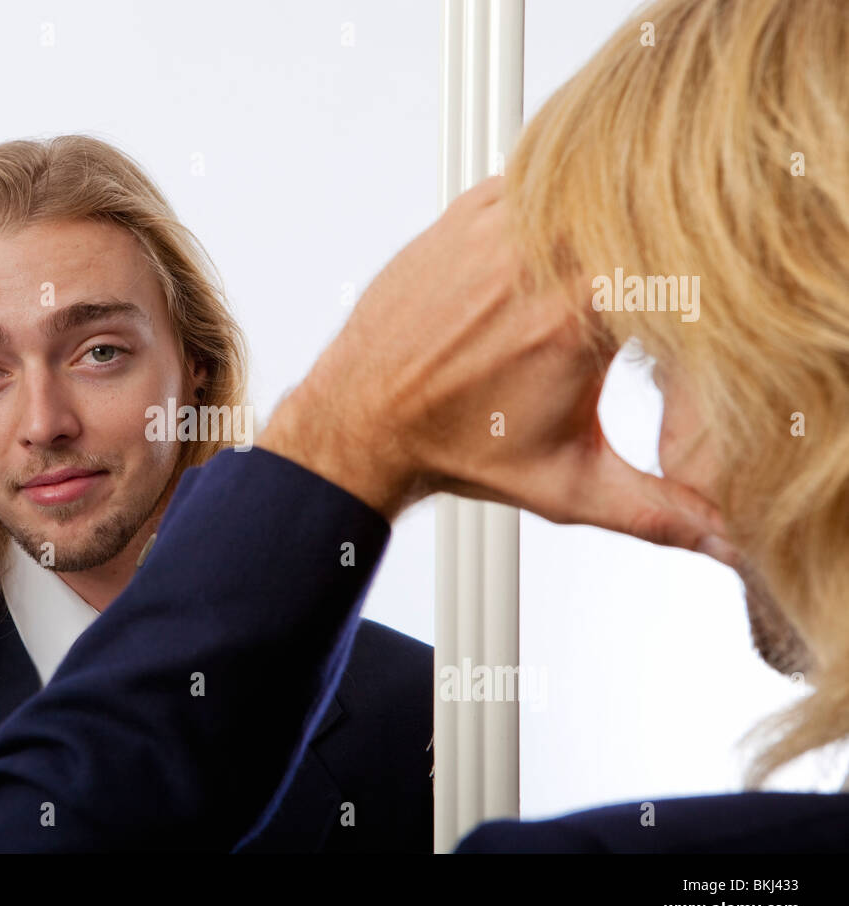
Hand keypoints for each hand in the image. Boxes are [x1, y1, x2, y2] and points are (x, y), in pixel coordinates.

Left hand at [259, 175, 726, 552]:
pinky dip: (568, 190)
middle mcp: (538, 260)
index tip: (704, 308)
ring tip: (614, 251)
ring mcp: (498, 227)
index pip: (684, 265)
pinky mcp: (466, 212)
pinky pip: (542, 173)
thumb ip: (657, 511)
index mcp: (578, 318)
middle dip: (669, 238)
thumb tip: (728, 547)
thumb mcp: (565, 486)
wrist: (363, 421)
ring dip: (619, 205)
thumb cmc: (454, 448)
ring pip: (596, 181)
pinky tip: (569, 228)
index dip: (710, 277)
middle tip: (659, 278)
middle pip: (646, 211)